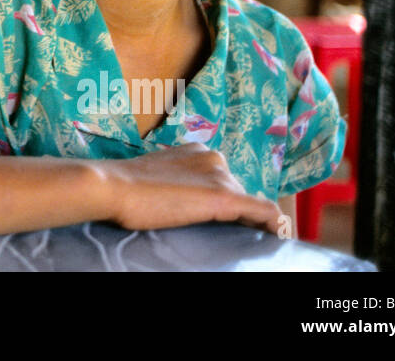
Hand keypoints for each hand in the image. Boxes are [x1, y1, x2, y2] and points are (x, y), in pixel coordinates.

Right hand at [100, 143, 284, 233]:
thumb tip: (174, 201)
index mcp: (196, 151)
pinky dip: (274, 224)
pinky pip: (263, 211)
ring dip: (251, 223)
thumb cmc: (123, 187)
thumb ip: (174, 183)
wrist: (114, 187)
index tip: (225, 223)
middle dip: (237, 213)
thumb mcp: (154, 178)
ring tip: (251, 242)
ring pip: (248, 204)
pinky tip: (280, 237)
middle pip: (235, 191)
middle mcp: (213, 158)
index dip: (225, 201)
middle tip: (233, 236)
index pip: (221, 179)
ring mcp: (220, 177)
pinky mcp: (224, 198)